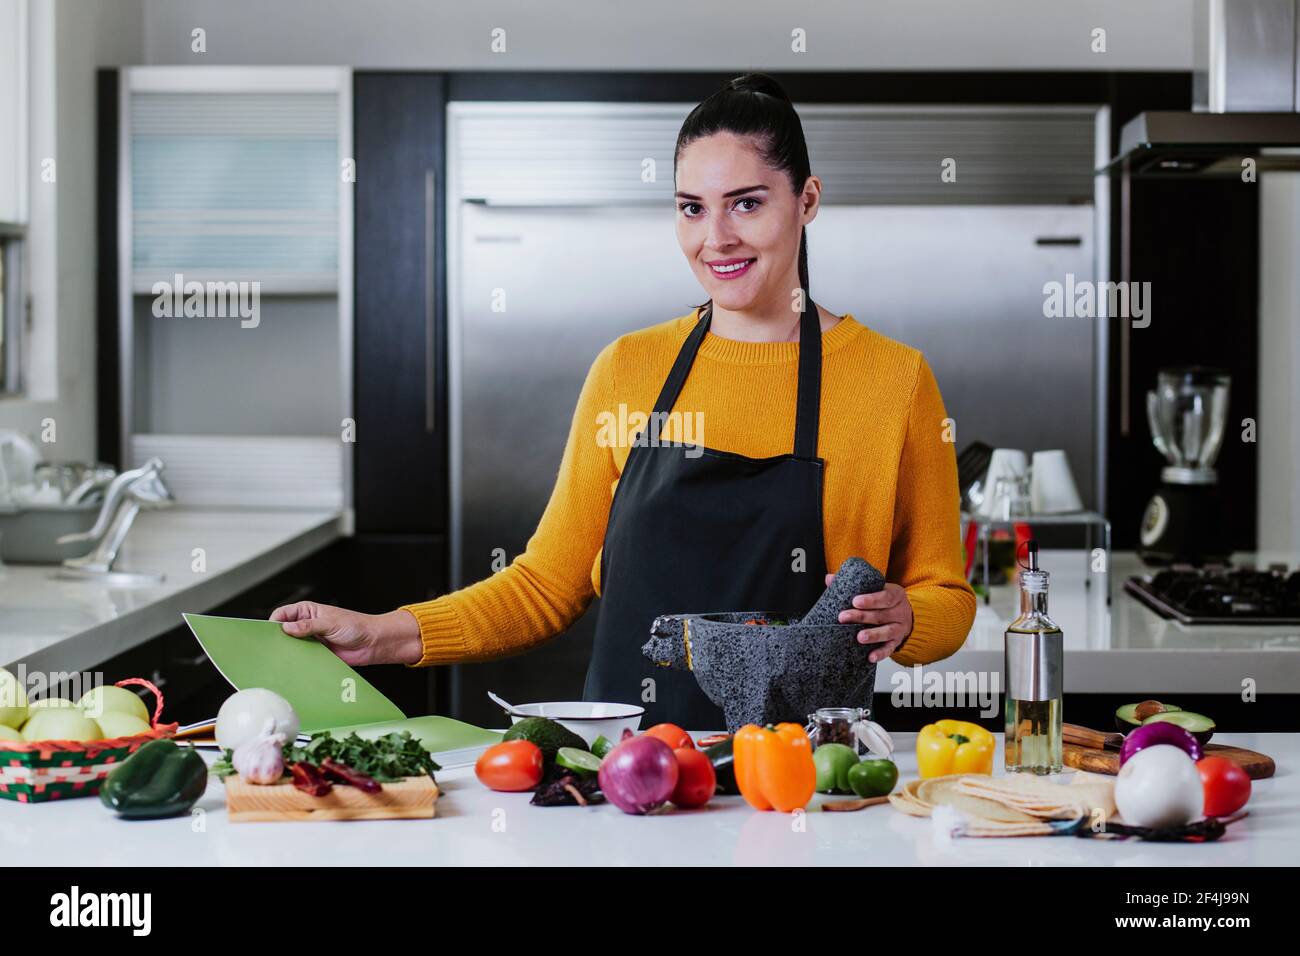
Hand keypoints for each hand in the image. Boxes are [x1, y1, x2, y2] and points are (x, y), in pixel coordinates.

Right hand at [269, 602, 422, 666]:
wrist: (372, 643)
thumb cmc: (356, 626)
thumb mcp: (329, 623)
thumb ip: (307, 626)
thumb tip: (287, 628)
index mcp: (308, 611)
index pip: (283, 614)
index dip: (273, 622)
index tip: (268, 632)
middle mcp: (307, 624)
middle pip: (284, 631)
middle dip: (278, 639)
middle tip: (272, 647)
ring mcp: (311, 640)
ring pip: (291, 646)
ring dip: (288, 651)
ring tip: (283, 657)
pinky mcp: (316, 654)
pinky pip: (302, 658)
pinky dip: (297, 661)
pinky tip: (294, 666)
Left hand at [824, 574, 913, 662]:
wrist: (908, 615)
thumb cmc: (886, 600)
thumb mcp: (876, 588)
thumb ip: (854, 584)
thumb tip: (829, 578)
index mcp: (895, 595)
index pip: (885, 596)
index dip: (870, 599)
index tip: (855, 601)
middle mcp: (899, 612)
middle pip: (881, 615)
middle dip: (861, 617)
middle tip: (843, 617)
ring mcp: (899, 628)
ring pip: (887, 632)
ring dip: (873, 635)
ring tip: (859, 637)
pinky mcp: (896, 642)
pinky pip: (889, 649)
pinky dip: (881, 653)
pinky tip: (870, 656)